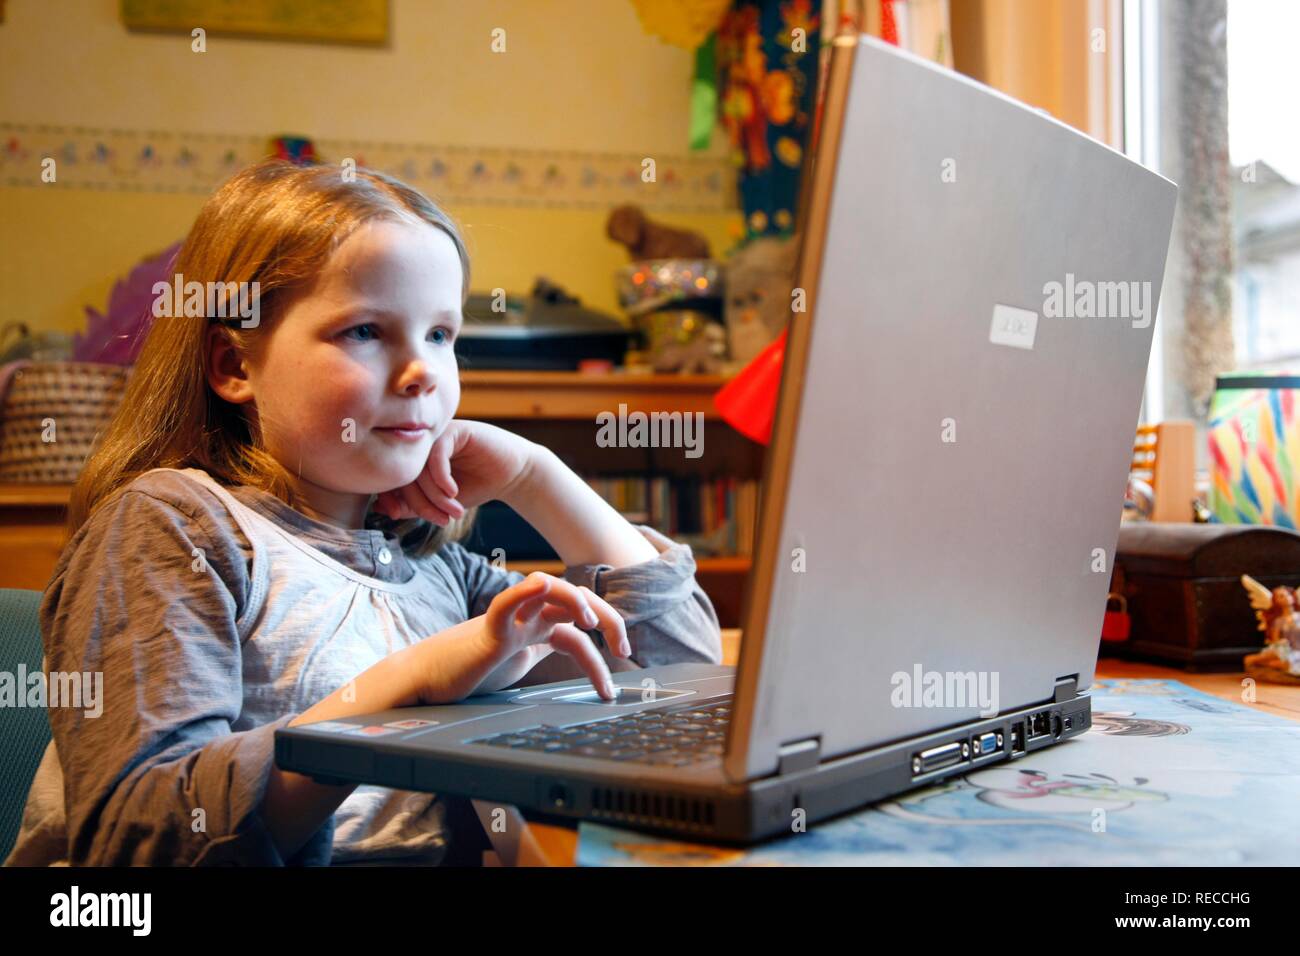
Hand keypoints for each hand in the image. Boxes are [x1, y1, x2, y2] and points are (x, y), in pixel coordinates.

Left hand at [374, 419, 536, 524]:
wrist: (512, 474)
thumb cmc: (476, 485)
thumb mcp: (440, 502)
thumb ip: (414, 504)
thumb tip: (384, 507)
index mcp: (414, 457)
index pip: (392, 477)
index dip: (392, 499)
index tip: (400, 515)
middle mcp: (422, 443)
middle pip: (405, 474)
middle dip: (421, 503)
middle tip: (440, 519)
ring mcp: (438, 435)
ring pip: (420, 468)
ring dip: (435, 495)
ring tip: (452, 511)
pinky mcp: (455, 431)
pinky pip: (436, 455)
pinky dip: (442, 478)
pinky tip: (453, 492)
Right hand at [473, 572, 630, 699]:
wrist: (426, 680)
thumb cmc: (466, 673)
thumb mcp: (515, 667)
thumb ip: (537, 657)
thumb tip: (566, 682)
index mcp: (534, 629)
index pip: (579, 627)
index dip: (602, 646)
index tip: (611, 684)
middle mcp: (526, 619)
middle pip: (577, 600)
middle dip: (608, 618)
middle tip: (624, 650)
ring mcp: (509, 621)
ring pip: (551, 590)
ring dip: (579, 601)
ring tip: (594, 626)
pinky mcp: (488, 631)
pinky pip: (506, 603)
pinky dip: (524, 591)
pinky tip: (541, 586)